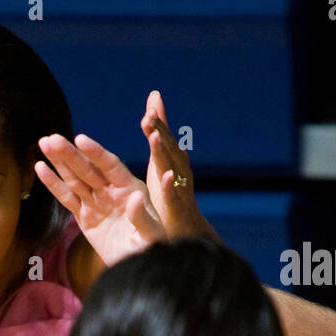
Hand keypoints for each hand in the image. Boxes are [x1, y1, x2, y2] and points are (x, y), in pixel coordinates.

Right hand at [35, 133, 165, 268]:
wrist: (136, 268)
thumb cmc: (150, 251)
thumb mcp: (151, 236)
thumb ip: (142, 217)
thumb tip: (136, 198)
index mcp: (130, 189)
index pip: (110, 166)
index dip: (95, 153)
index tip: (80, 139)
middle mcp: (112, 191)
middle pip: (87, 169)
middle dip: (70, 154)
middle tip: (51, 138)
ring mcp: (96, 203)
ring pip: (74, 179)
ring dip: (59, 162)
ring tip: (44, 143)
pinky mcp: (84, 217)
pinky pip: (67, 199)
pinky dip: (54, 184)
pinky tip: (40, 168)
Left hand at [141, 90, 218, 242]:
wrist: (185, 229)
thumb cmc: (169, 192)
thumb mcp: (160, 163)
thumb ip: (157, 135)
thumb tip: (152, 106)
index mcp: (172, 161)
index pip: (165, 140)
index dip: (158, 124)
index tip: (150, 107)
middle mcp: (179, 172)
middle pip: (170, 149)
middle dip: (161, 132)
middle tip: (150, 116)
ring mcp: (180, 189)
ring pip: (172, 169)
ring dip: (164, 153)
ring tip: (154, 139)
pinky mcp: (176, 209)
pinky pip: (173, 196)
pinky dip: (170, 186)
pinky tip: (167, 175)